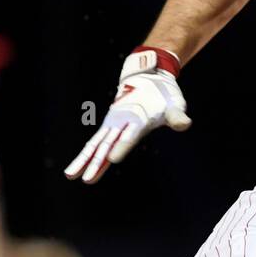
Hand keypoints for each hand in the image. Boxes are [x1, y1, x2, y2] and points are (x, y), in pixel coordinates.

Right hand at [64, 47, 190, 183]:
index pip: (130, 135)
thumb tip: (185, 124)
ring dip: (84, 160)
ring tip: (70, 175)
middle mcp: (122, 121)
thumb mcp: (175, 105)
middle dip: (97, 162)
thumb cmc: (165, 95)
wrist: (149, 77)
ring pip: (96, 144)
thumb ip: (177, 116)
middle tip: (85, 179)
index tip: (113, 159)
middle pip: (107, 144)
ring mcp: (113, 123)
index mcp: (139, 118)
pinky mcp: (109, 126)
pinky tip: (78, 169)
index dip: (123, 146)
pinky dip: (87, 155)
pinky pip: (96, 142)